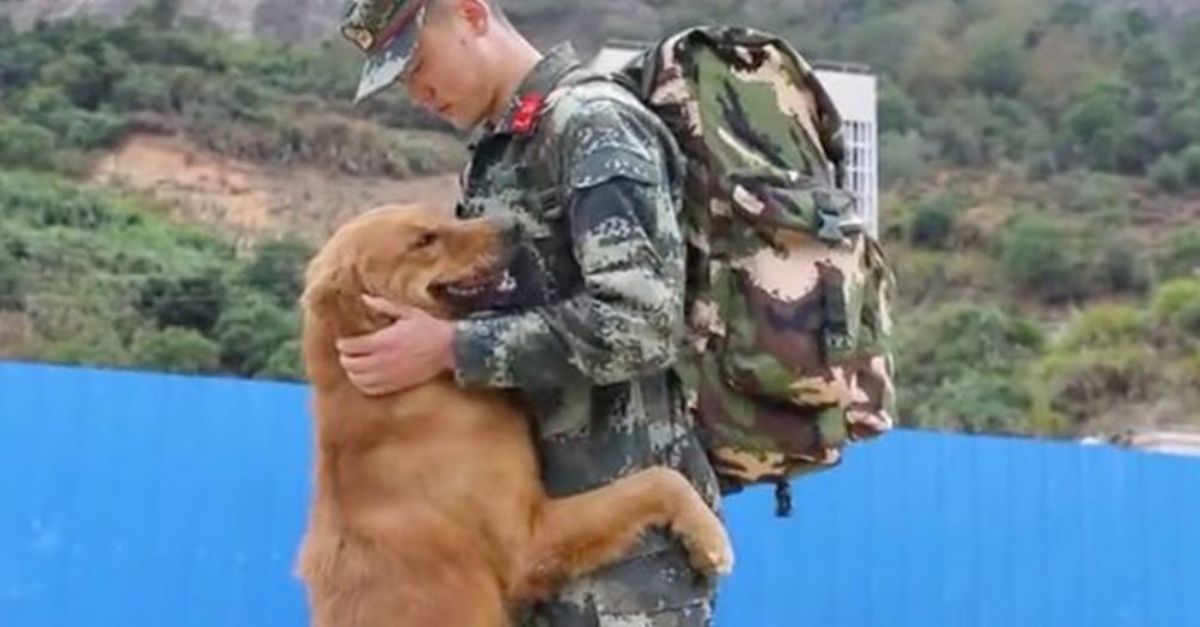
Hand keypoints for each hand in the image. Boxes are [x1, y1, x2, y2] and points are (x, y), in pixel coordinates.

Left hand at [335, 296, 455, 395]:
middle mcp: (383, 360)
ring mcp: (389, 375)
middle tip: (347, 352)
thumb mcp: (407, 312)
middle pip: (350, 364)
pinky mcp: (396, 384)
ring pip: (358, 378)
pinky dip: (362, 384)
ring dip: (351, 372)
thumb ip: (384, 306)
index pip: (351, 347)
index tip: (342, 341)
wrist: (449, 349)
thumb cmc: (429, 328)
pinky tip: (364, 377)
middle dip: (345, 357)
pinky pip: (371, 389)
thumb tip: (364, 298)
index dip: (342, 344)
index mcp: (384, 341)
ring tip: (354, 365)